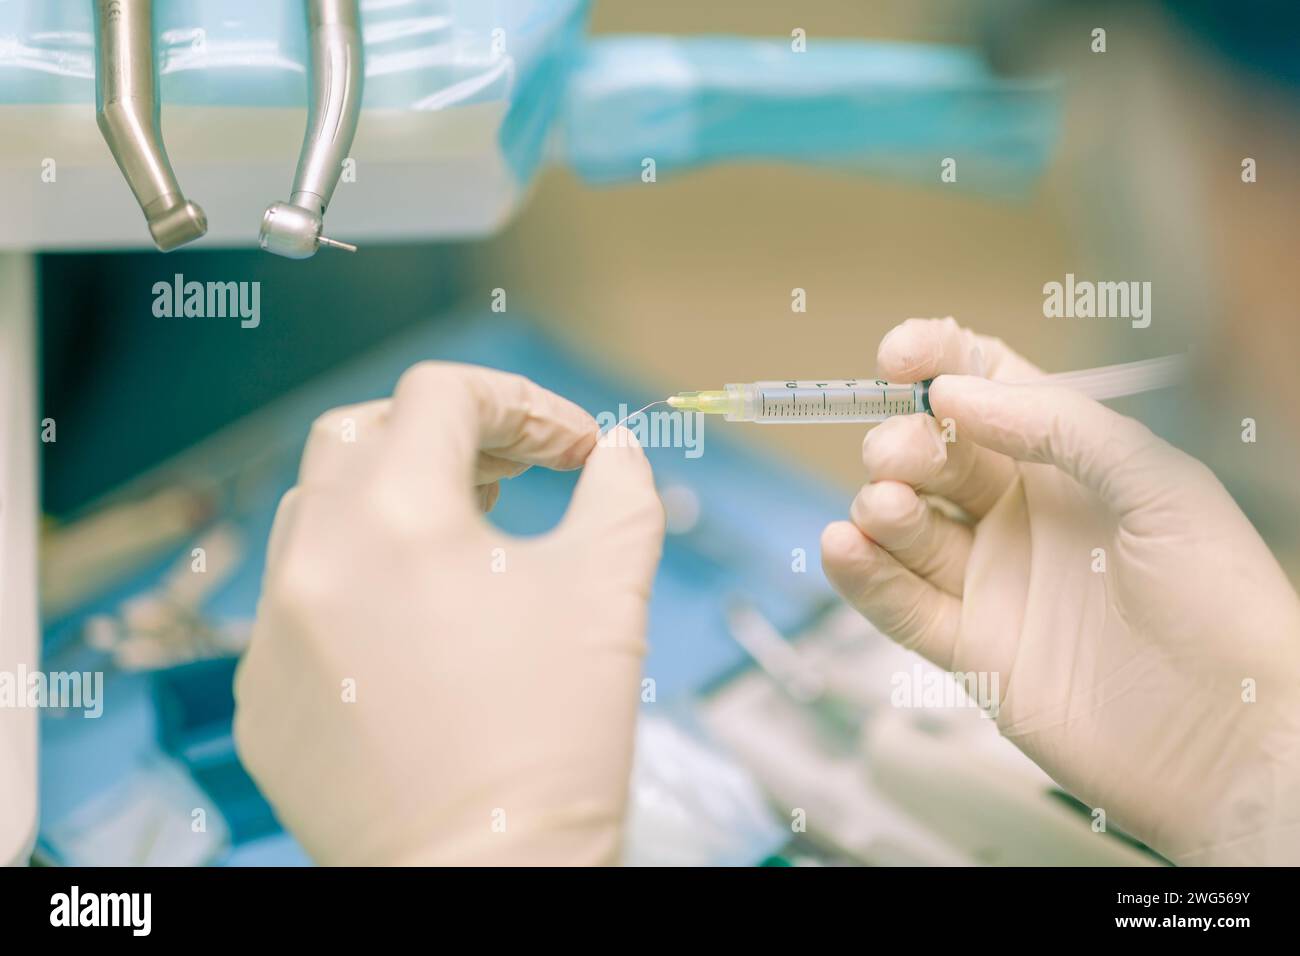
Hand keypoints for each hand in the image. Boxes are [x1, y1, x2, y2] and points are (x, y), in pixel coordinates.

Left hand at [234, 364, 663, 864]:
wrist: (485, 882)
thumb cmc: (553, 741)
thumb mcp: (609, 591)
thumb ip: (621, 493)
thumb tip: (614, 453)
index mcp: (396, 518)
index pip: (442, 396)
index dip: (524, 404)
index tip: (573, 452)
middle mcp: (314, 559)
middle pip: (361, 432)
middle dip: (443, 436)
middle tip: (512, 476)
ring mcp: (273, 632)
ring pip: (316, 512)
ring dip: (388, 501)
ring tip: (462, 543)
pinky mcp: (263, 696)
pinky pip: (297, 602)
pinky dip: (355, 584)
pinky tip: (413, 631)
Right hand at [821, 317, 1299, 863]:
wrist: (1232, 742)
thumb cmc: (1224, 605)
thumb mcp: (1161, 486)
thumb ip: (1060, 426)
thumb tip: (953, 392)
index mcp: (1073, 462)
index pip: (990, 389)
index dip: (937, 363)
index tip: (897, 358)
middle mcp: (1026, 515)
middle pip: (933, 456)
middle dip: (902, 444)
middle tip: (900, 459)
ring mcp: (995, 582)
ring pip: (907, 528)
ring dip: (881, 508)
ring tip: (885, 509)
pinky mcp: (971, 649)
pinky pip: (899, 605)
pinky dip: (863, 575)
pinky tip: (844, 548)